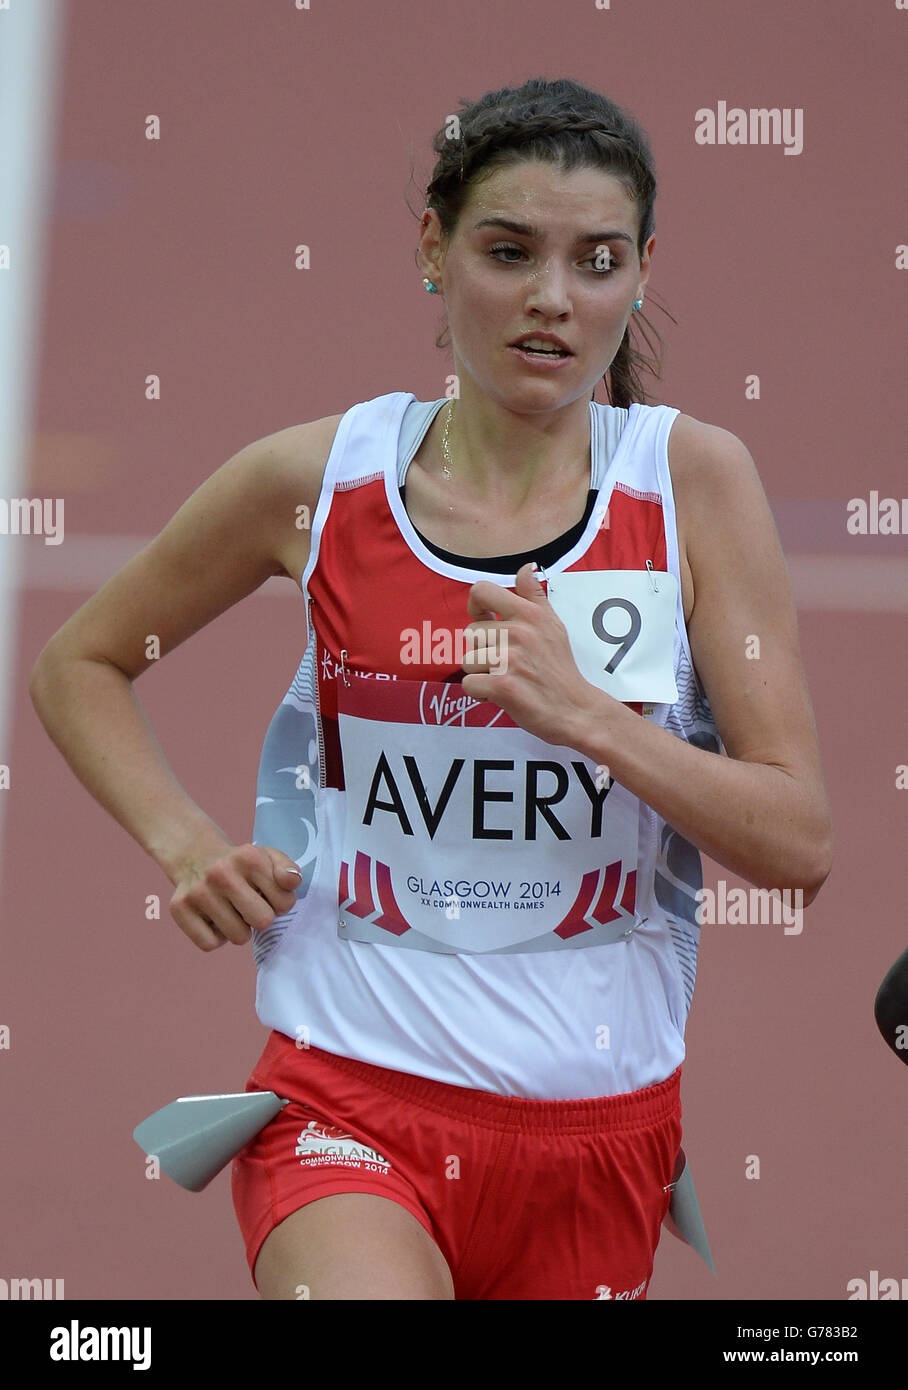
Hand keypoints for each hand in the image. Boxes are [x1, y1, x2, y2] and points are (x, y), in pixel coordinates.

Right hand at [168, 831, 301, 950]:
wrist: (196, 855)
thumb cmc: (241, 865)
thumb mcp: (269, 858)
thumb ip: (288, 871)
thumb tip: (291, 882)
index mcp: (249, 857)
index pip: (285, 903)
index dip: (281, 903)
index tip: (268, 894)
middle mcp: (221, 873)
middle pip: (262, 922)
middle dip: (261, 918)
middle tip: (250, 905)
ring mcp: (198, 891)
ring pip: (238, 937)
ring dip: (239, 929)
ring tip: (231, 909)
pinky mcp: (179, 908)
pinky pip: (209, 944)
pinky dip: (215, 937)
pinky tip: (214, 918)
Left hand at [461, 561, 603, 746]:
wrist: (576, 709)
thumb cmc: (560, 668)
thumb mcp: (553, 624)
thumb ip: (534, 595)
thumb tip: (526, 567)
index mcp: (529, 613)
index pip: (481, 590)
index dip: (476, 607)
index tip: (487, 622)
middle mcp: (518, 631)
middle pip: (470, 633)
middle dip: (482, 651)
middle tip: (508, 664)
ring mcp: (510, 658)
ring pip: (467, 661)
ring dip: (481, 674)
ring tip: (507, 678)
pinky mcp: (503, 685)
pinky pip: (469, 684)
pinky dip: (481, 694)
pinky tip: (501, 694)